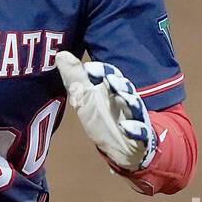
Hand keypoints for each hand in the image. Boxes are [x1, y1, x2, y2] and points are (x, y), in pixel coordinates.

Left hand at [55, 50, 157, 171]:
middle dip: (118, 83)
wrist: (120, 147)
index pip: (108, 75)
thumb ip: (75, 78)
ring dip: (129, 100)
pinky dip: (135, 129)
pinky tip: (127, 127)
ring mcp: (133, 116)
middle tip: (110, 79)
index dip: (100, 70)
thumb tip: (61, 54)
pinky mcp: (141, 134)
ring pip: (134, 105)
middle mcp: (123, 99)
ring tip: (121, 97)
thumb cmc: (101, 118)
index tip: (88, 68)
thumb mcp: (84, 98)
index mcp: (109, 90)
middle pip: (124, 87)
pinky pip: (140, 131)